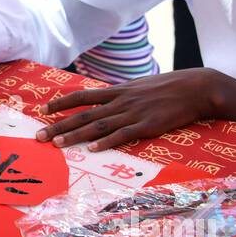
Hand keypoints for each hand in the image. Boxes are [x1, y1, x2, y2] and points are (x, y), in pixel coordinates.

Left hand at [35, 68, 235, 151]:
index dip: (62, 103)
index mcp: (118, 91)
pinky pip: (123, 135)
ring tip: (58, 144)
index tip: (43, 109)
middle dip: (59, 125)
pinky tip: (93, 149)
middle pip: (84, 114)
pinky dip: (107, 142)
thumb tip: (107, 101)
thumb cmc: (169, 88)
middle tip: (39, 137)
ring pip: (98, 125)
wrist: (196, 87)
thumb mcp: (140, 87)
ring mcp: (133, 113)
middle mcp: (121, 101)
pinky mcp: (147, 125)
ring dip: (76, 136)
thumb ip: (122, 95)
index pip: (82, 96)